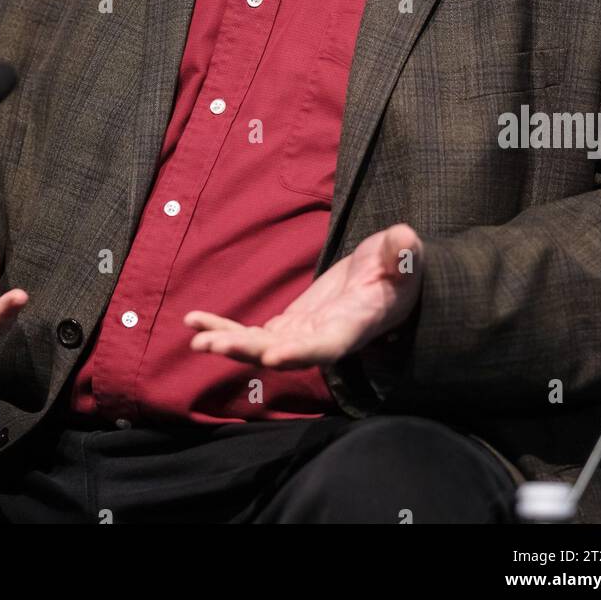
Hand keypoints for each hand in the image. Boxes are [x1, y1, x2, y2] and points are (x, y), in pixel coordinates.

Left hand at [185, 223, 422, 368]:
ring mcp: (303, 334)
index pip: (326, 347)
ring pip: (262, 346)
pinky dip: (224, 329)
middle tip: (209, 347)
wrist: (387, 278)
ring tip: (195, 338)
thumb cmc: (400, 266)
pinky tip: (194, 322)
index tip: (270, 358)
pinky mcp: (290, 325)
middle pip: (282, 353)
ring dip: (228, 343)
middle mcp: (324, 338)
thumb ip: (404, 252)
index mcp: (354, 324)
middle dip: (246, 351)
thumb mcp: (407, 255)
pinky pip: (253, 333)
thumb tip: (404, 242)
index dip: (299, 353)